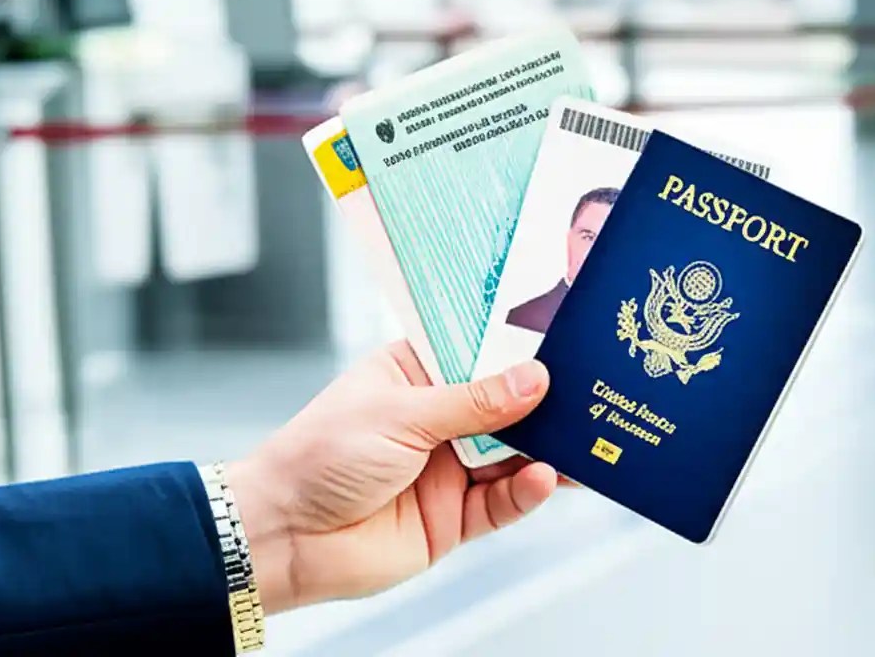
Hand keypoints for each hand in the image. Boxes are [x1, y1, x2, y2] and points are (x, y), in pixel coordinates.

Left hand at [225, 341, 556, 613]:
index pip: (480, 352)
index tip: (564, 336)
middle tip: (591, 391)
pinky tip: (545, 478)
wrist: (283, 537)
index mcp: (417, 374)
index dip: (519, 346)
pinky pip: (503, 503)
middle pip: (507, 406)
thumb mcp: (401, 413)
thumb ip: (473, 402)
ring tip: (584, 439)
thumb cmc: (320, 457)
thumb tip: (535, 379)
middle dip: (546, 401)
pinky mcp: (455, 517)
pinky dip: (528, 492)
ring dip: (548, 449)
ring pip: (515, 455)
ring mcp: (449, 468)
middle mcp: (438, 419)